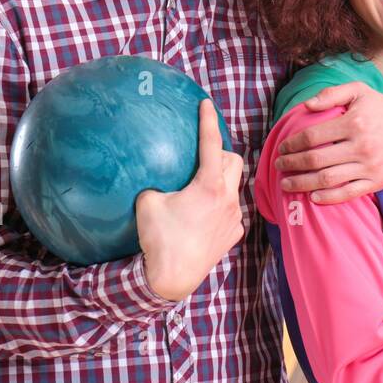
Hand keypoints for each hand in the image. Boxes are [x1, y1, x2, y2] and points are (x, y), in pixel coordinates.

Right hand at [137, 99, 244, 301]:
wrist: (173, 278)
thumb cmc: (160, 238)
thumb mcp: (147, 203)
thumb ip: (154, 182)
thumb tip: (153, 176)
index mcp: (210, 186)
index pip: (211, 144)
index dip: (208, 121)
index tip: (206, 104)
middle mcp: (229, 199)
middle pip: (235, 162)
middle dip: (222, 153)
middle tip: (203, 155)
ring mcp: (235, 218)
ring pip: (235, 188)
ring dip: (222, 182)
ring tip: (202, 187)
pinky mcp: (234, 235)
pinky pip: (231, 212)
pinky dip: (221, 206)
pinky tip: (203, 215)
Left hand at [275, 83, 382, 204]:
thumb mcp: (359, 91)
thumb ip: (332, 94)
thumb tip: (306, 106)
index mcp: (354, 122)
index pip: (313, 136)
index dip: (292, 144)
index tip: (282, 148)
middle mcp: (361, 146)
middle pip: (316, 159)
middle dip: (292, 164)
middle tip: (279, 165)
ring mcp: (369, 166)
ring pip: (328, 179)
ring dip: (303, 183)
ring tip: (287, 183)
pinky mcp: (377, 181)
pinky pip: (348, 193)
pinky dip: (328, 197)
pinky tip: (312, 196)